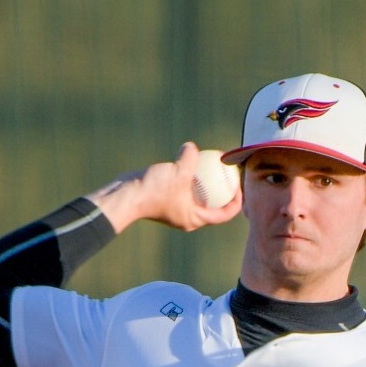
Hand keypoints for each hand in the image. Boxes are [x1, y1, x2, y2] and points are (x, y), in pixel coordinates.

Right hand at [88, 142, 244, 233]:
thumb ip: (189, 159)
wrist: (125, 195)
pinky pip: (184, 185)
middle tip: (230, 172)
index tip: (240, 185)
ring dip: (206, 180)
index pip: (224, 214)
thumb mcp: (178, 172)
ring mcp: (177, 206)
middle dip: (224, 189)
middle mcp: (188, 215)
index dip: (236, 201)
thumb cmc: (153, 190)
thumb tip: (193, 147)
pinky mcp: (167, 196)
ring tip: (215, 163)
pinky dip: (190, 175)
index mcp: (195, 219)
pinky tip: (192, 158)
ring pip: (198, 193)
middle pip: (214, 204)